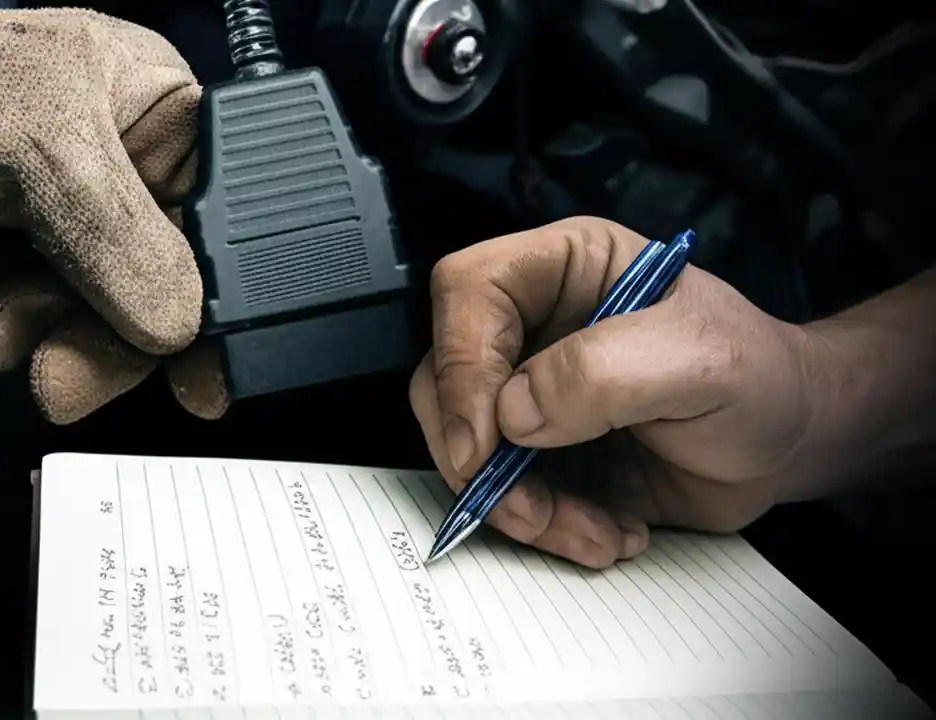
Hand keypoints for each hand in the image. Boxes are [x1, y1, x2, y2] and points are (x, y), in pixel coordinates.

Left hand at [0, 0, 226, 422]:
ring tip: (7, 341)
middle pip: (172, 281)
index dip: (216, 300)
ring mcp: (95, 210)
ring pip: (116, 308)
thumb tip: (179, 326)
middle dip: (117, 336)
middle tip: (69, 378)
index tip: (200, 373)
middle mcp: (144, 165)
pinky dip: (35, 333)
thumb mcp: (48, 158)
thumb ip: (124, 244)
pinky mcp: (49, 246)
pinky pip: (68, 313)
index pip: (224, 223)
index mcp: (173, 115)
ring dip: (66, 341)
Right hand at [409, 216, 815, 568]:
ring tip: (594, 531)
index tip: (485, 442)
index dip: (460, 365)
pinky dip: (546, 528)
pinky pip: (504, 494)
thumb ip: (604, 372)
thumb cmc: (760, 376)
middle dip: (479, 458)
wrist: (788, 442)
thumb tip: (512, 415)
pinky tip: (608, 532)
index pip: (468, 292)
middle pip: (444, 380)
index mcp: (561, 269)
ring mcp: (528, 393)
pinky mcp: (538, 453)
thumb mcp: (701, 359)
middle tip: (526, 506)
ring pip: (465, 448)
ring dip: (518, 506)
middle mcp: (530, 326)